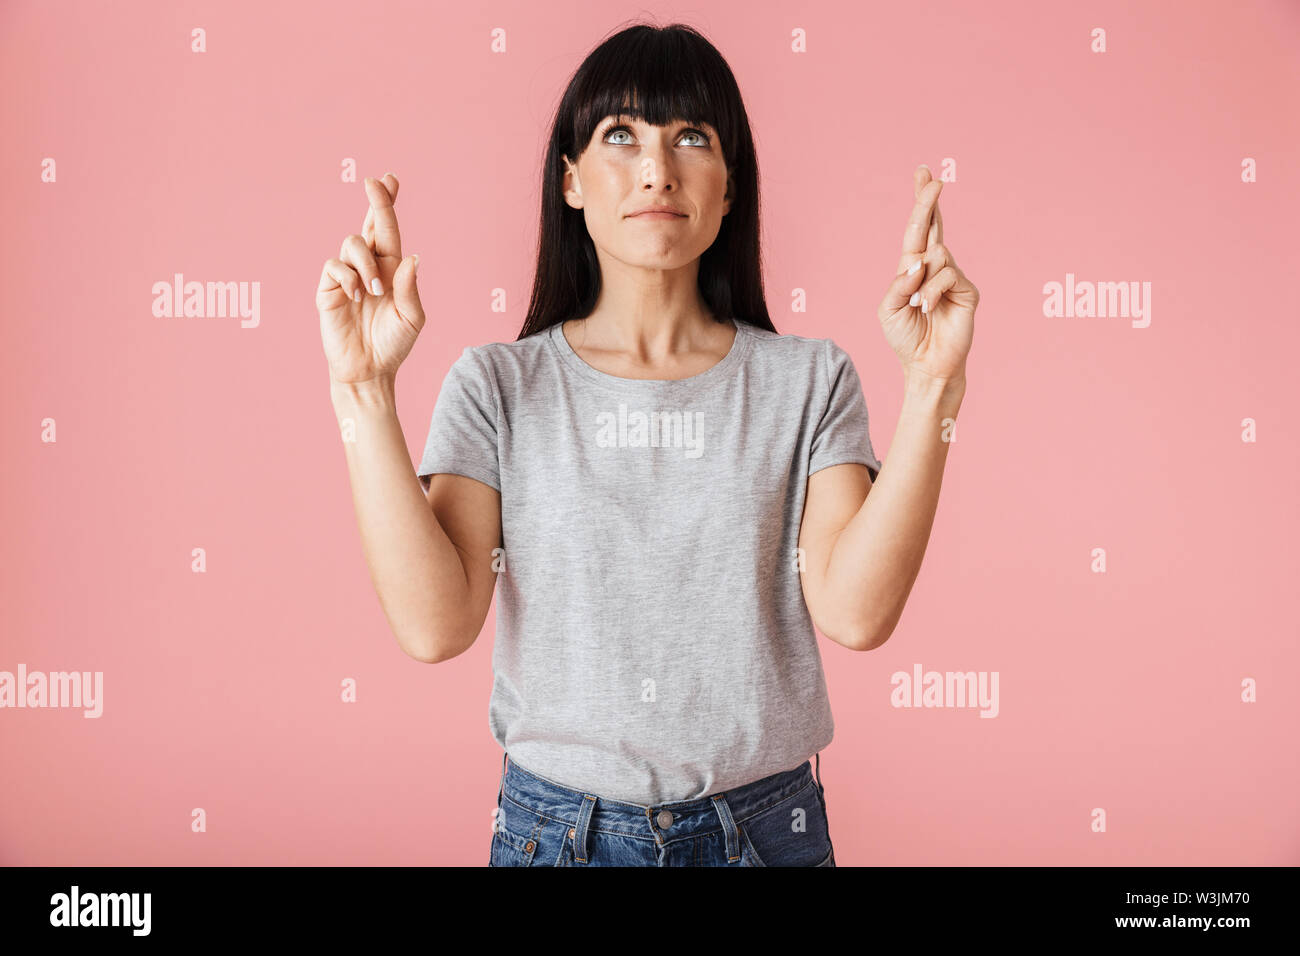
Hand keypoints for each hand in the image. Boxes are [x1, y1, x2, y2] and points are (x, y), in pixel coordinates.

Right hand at [316, 173, 425, 385]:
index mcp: (392, 270)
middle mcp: (369, 267)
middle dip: (375, 202)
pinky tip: (357, 296)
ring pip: (352, 244)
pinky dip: (347, 276)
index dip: (388, 204)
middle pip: (370, 225)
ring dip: (366, 262)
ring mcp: (347, 276)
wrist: (370, 370)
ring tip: (374, 291)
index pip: (390, 231)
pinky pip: (333, 266)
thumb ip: (410, 288)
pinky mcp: (328, 289)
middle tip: (375, 182)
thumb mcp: (412, 318)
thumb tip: (411, 257)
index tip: (391, 179)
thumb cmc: (393, 345)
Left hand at [876, 165, 977, 385]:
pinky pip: (947, 274)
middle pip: (933, 225)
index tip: (923, 174)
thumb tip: (919, 260)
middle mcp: (934, 267)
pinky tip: (929, 308)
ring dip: (921, 280)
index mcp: (913, 268)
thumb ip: (899, 283)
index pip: (917, 230)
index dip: (921, 203)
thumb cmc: (905, 338)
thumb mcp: (889, 309)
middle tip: (931, 178)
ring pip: (937, 253)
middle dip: (929, 200)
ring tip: (919, 305)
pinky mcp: (967, 289)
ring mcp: (952, 277)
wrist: (925, 365)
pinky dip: (932, 291)